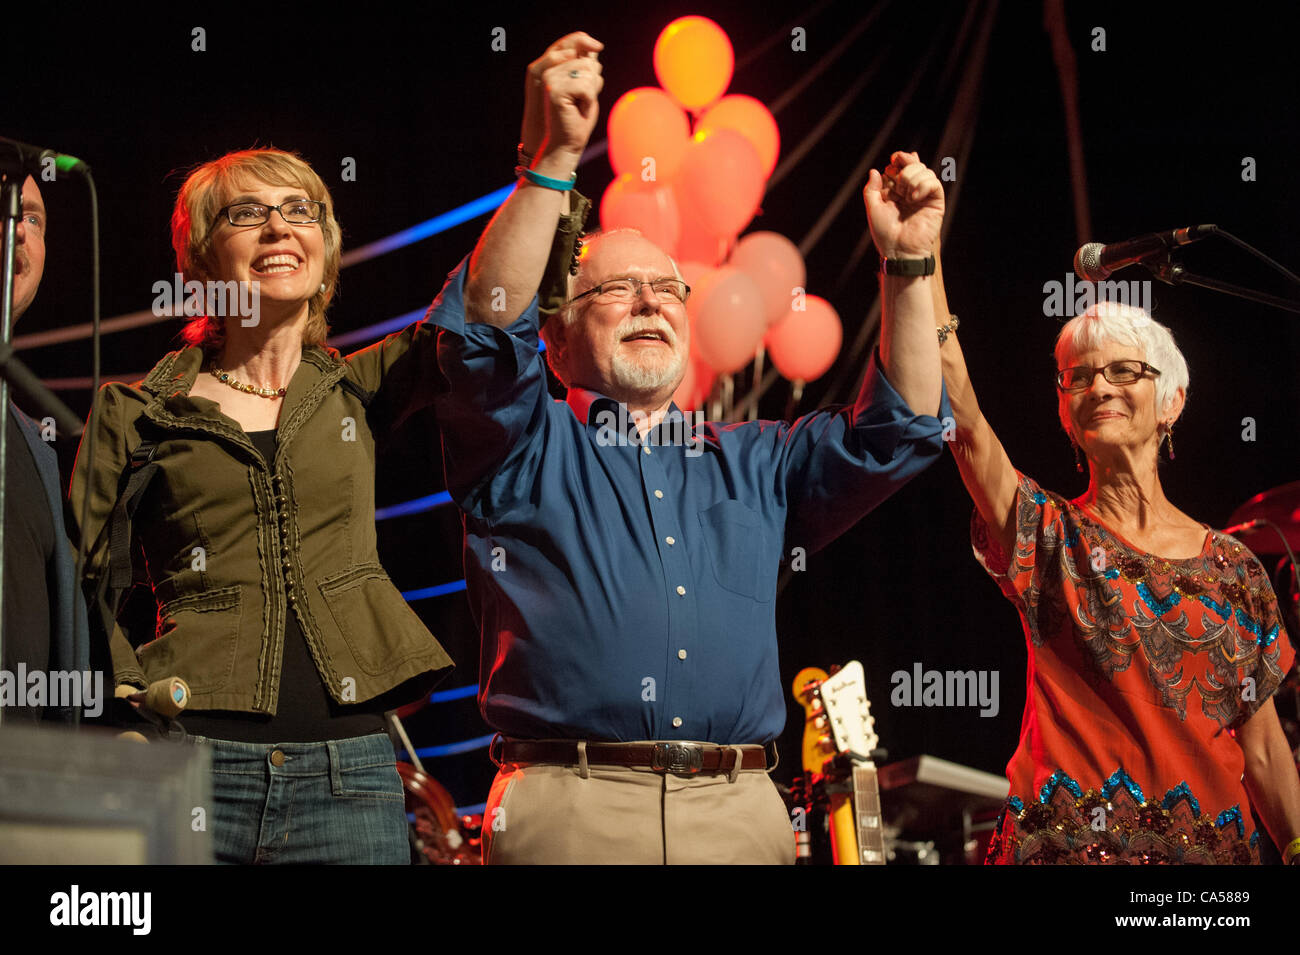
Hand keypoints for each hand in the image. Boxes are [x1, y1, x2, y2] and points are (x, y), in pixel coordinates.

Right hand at [521, 33, 603, 166]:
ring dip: (591, 93)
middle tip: (581, 102)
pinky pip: (585, 86)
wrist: (567, 143)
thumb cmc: (579, 117)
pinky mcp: (554, 90)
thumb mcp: (587, 87)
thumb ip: (588, 67)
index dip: (592, 70)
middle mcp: (549, 69)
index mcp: (555, 66)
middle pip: (588, 62)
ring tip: (579, 106)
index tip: (583, 93)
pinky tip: (578, 110)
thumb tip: (594, 46)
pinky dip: (588, 100)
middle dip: (592, 84)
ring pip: (588, 72)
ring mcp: (550, 78)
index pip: (582, 48)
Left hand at [863, 150, 943, 259]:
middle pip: (913, 164)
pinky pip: (934, 182)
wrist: (899, 250)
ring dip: (911, 179)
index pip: (901, 165)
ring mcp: (924, 195)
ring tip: (906, 198)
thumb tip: (874, 170)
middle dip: (903, 170)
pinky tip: (914, 198)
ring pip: (924, 170)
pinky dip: (923, 185)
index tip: (893, 161)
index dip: (898, 159)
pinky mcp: (936, 201)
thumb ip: (872, 189)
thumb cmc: (885, 233)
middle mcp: (911, 191)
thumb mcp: (873, 208)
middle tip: (897, 189)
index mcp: (897, 191)